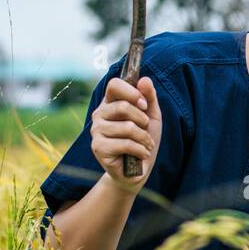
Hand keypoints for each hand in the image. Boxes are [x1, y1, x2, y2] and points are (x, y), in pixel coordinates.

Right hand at [91, 75, 161, 190]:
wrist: (139, 170)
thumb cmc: (144, 140)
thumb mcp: (152, 116)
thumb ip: (149, 97)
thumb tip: (144, 79)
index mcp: (110, 103)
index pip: (114, 85)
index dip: (131, 92)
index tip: (144, 104)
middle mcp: (99, 115)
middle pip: (122, 106)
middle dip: (143, 119)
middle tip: (146, 129)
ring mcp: (96, 131)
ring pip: (127, 127)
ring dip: (144, 138)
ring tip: (145, 144)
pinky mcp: (98, 148)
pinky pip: (126, 143)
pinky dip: (140, 150)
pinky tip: (140, 154)